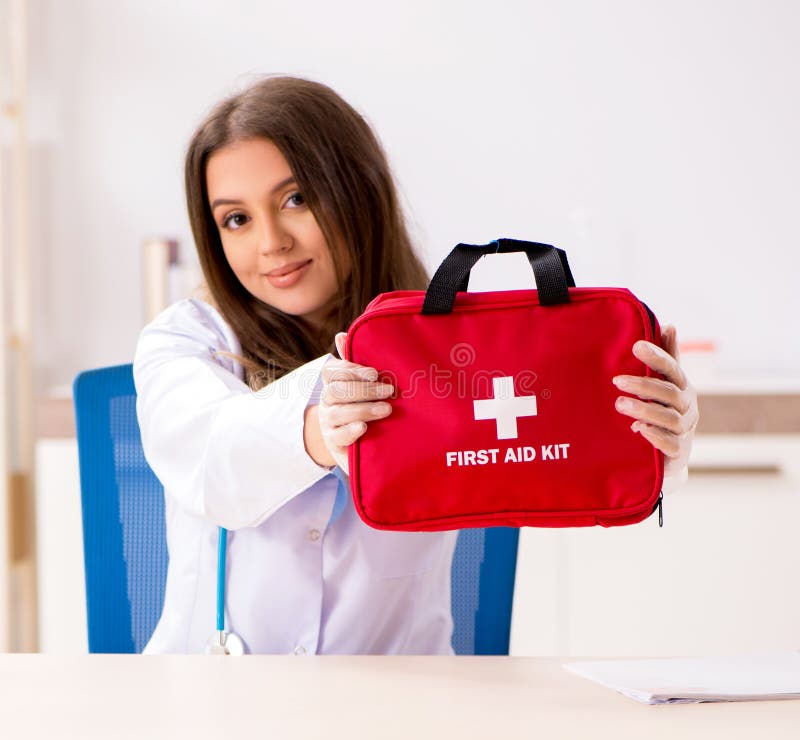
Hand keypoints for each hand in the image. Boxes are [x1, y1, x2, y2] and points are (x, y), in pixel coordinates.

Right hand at [316, 332, 393, 474]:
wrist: (362, 443)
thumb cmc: (366, 405)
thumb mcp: (365, 384)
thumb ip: (356, 362)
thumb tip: (341, 335)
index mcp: (333, 384)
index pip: (331, 372)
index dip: (350, 370)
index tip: (374, 373)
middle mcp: (327, 401)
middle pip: (337, 390)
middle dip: (364, 390)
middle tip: (389, 391)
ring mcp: (328, 422)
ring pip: (338, 412)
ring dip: (364, 409)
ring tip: (386, 409)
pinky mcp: (334, 443)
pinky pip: (338, 435)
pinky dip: (351, 430)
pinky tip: (364, 427)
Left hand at [611, 324, 698, 487]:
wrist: (669, 458)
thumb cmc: (665, 412)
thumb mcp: (666, 384)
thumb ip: (667, 358)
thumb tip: (669, 324)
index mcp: (683, 388)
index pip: (672, 369)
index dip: (657, 357)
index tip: (636, 346)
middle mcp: (688, 408)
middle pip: (669, 394)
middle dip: (644, 386)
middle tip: (616, 381)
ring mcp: (685, 431)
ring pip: (669, 419)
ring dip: (644, 410)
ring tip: (619, 404)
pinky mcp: (678, 453)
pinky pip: (670, 444)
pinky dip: (654, 436)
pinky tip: (637, 429)